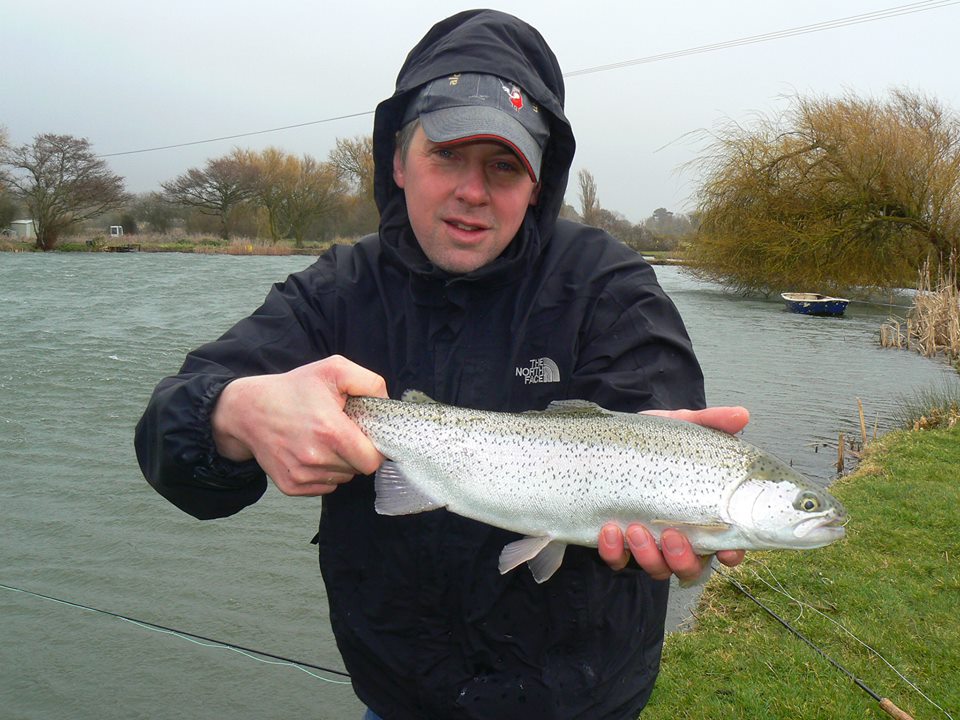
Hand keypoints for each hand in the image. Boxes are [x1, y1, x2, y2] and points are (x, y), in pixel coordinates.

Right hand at [211, 355, 386, 495]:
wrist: (247, 410)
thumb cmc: (293, 389)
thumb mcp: (334, 369)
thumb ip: (370, 383)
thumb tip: (386, 406)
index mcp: (331, 431)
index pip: (372, 460)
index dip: (373, 448)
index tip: (364, 434)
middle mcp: (316, 458)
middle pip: (357, 469)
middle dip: (355, 452)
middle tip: (339, 431)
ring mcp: (301, 475)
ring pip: (341, 478)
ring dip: (339, 463)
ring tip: (321, 439)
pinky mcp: (290, 486)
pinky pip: (324, 486)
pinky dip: (323, 473)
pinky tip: (310, 451)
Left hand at [597, 406, 749, 582]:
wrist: (610, 438)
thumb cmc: (655, 439)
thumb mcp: (681, 426)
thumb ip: (711, 422)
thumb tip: (741, 415)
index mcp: (703, 514)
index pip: (727, 546)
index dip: (731, 554)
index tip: (727, 551)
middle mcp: (679, 536)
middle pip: (691, 567)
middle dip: (683, 559)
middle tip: (670, 534)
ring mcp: (648, 542)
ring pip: (657, 568)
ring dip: (649, 556)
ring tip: (635, 528)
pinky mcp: (617, 542)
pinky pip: (617, 560)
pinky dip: (614, 552)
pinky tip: (608, 530)